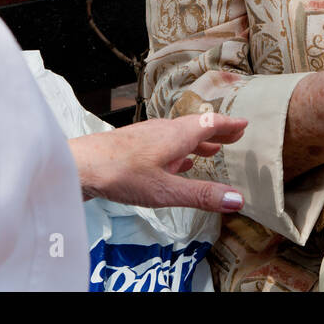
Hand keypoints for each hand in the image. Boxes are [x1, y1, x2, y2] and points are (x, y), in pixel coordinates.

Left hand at [68, 113, 247, 212]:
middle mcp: (163, 131)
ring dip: (197, 142)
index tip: (243, 124)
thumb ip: (201, 195)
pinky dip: (177, 151)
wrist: (80, 165)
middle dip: (215, 133)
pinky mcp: (132, 147)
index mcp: (176, 135)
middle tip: (233, 135)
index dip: (227, 125)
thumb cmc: (122, 173)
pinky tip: (175, 163)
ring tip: (210, 151)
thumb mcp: (166, 190)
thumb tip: (237, 199)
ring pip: (178, 136)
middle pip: (195, 128)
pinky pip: (163, 144)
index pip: (209, 125)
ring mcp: (146, 137)